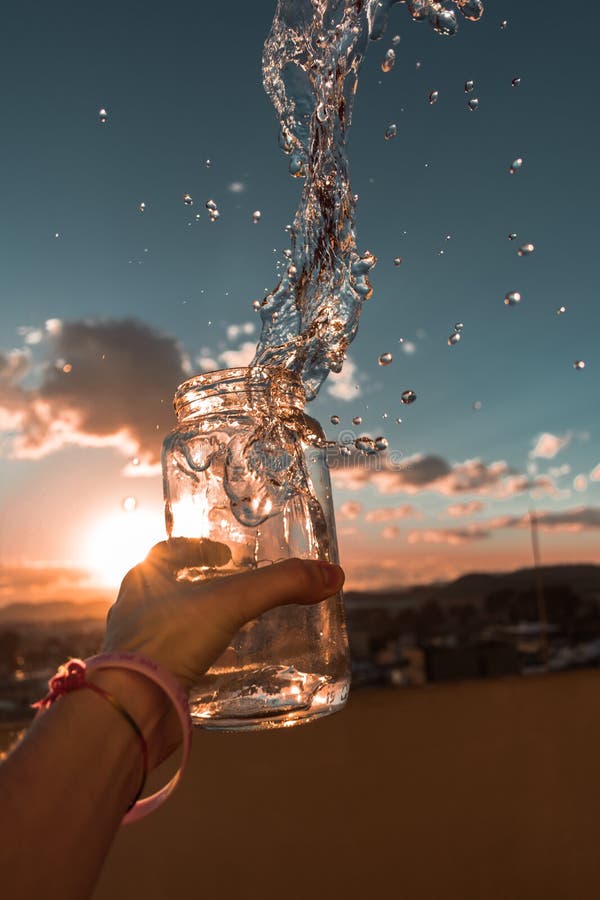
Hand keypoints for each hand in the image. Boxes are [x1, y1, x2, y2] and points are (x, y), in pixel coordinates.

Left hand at [103, 538, 344, 690]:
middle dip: (200, 586)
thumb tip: (333, 575)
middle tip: (235, 589)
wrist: (131, 709)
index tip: (225, 554)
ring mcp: (136, 647)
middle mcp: (136, 609)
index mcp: (145, 579)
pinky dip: (197, 660)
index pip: (168, 551)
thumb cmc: (170, 642)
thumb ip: (282, 584)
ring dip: (198, 623)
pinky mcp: (144, 680)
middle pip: (169, 588)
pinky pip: (173, 662)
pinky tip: (222, 668)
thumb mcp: (232, 602)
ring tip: (234, 628)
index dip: (197, 548)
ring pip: (169, 625)